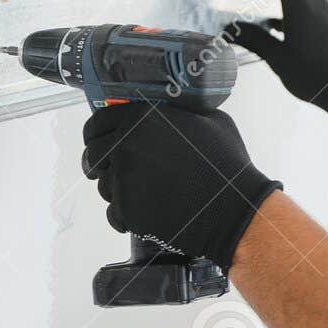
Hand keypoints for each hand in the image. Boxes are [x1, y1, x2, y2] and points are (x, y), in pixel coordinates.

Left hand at [81, 103, 281, 268]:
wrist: (235, 210)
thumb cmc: (227, 167)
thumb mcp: (209, 121)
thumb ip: (177, 112)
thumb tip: (166, 112)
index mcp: (142, 117)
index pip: (97, 122)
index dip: (96, 132)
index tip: (98, 140)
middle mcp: (127, 144)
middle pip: (92, 155)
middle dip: (102, 163)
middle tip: (118, 170)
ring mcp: (124, 178)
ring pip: (103, 186)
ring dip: (118, 190)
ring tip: (146, 192)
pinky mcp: (127, 209)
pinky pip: (114, 213)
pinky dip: (127, 215)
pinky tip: (149, 210)